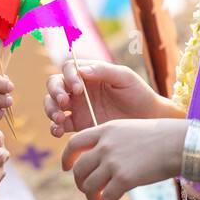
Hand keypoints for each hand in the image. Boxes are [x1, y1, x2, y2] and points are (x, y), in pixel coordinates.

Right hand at [43, 60, 161, 136]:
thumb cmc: (139, 94)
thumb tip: (80, 70)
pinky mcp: (78, 125)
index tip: (78, 88)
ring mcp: (77, 108)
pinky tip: (59, 131)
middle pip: (54, 84)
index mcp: (89, 74)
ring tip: (60, 118)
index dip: (68, 76)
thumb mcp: (125, 78)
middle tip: (64, 102)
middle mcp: (79, 89)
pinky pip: (59, 126)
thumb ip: (103, 70)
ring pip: (52, 104)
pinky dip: (54, 128)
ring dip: (50, 109)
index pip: (69, 69)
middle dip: (55, 92)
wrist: (148, 120)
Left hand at [61, 118, 185, 199]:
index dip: (66, 158)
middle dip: (80, 184)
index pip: (73, 143)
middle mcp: (105, 145)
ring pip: (89, 186)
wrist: (179, 143)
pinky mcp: (125, 178)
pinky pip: (106, 198)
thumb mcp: (129, 130)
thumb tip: (99, 160)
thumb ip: (111, 141)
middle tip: (89, 192)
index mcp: (105, 130)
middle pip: (78, 169)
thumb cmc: (159, 138)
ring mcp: (113, 162)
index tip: (66, 168)